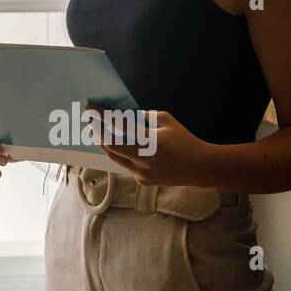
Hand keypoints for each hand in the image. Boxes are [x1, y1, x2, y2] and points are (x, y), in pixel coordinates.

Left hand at [96, 108, 213, 186]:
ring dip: (105, 144)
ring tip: (98, 132)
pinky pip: (124, 165)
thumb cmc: (184, 140)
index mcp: (150, 141)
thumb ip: (143, 116)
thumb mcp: (166, 120)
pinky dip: (118, 154)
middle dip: (98, 131)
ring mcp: (141, 173)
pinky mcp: (142, 181)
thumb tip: (122, 115)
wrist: (200, 168)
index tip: (90, 109)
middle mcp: (143, 160)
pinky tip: (114, 146)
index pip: (120, 126)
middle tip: (92, 121)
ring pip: (114, 157)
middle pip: (110, 145)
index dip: (103, 116)